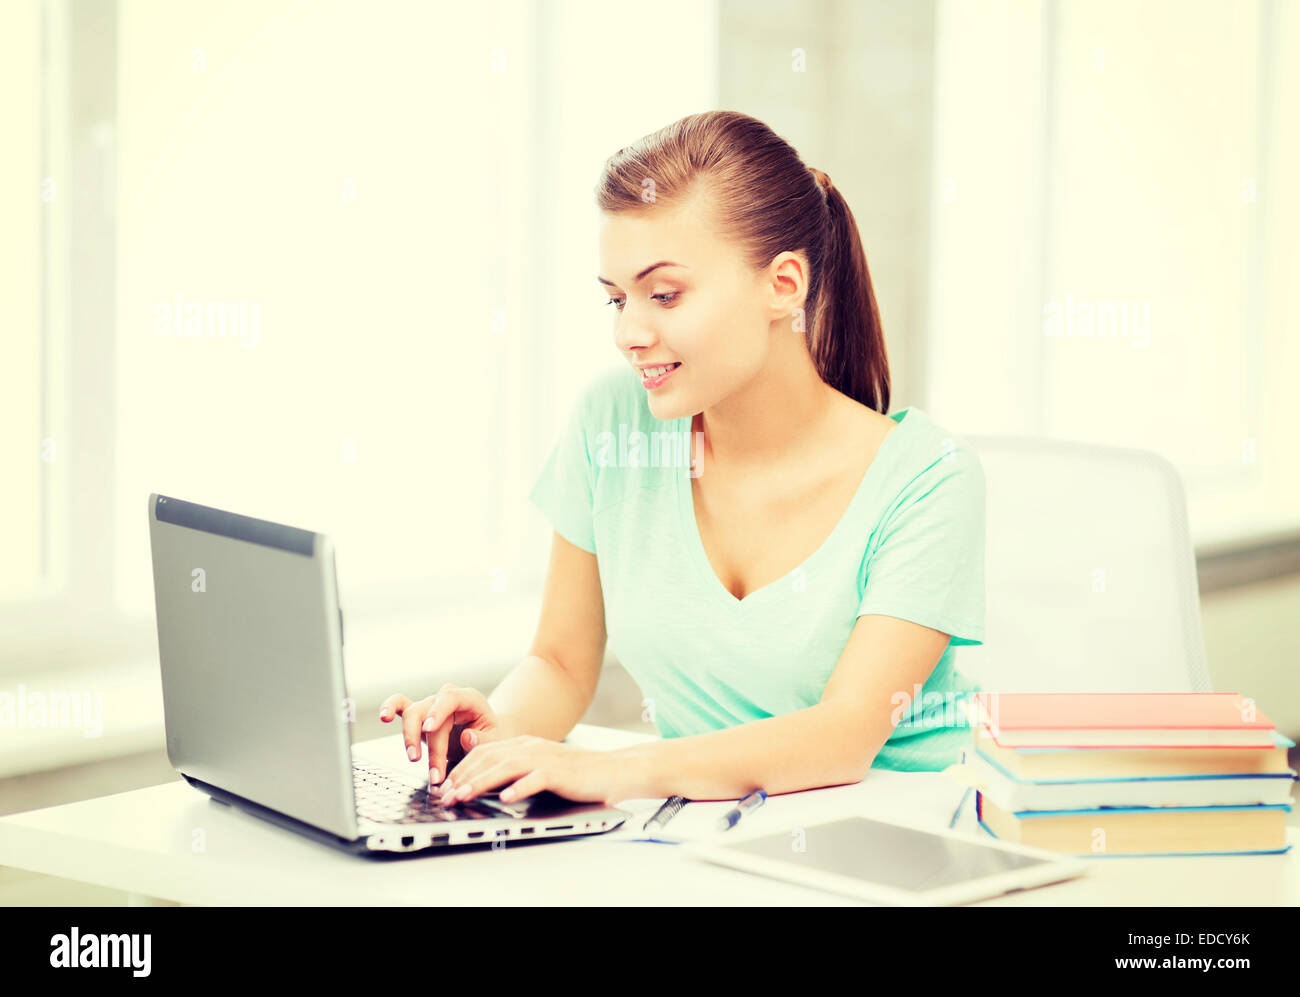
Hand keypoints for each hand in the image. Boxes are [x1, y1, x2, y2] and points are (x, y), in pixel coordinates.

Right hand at [379, 685, 504, 788]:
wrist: (483, 736)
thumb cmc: (487, 737)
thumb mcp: (494, 740)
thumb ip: (482, 740)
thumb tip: (466, 737)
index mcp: (469, 699)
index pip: (451, 698)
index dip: (438, 711)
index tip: (429, 729)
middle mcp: (447, 698)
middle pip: (429, 712)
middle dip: (430, 745)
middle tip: (435, 771)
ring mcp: (431, 704)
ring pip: (412, 712)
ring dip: (409, 737)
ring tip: (414, 758)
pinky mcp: (419, 714)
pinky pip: (400, 704)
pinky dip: (389, 708)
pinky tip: (384, 717)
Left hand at [441, 736, 630, 806]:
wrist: (613, 770)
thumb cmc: (576, 773)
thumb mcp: (540, 766)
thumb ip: (515, 769)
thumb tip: (487, 782)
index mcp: (524, 745)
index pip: (484, 753)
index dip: (461, 769)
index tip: (445, 787)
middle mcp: (531, 748)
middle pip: (489, 758)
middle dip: (463, 777)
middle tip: (445, 796)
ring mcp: (545, 759)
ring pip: (506, 767)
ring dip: (481, 783)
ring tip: (463, 796)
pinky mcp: (561, 773)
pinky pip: (536, 779)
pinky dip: (519, 788)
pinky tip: (506, 798)